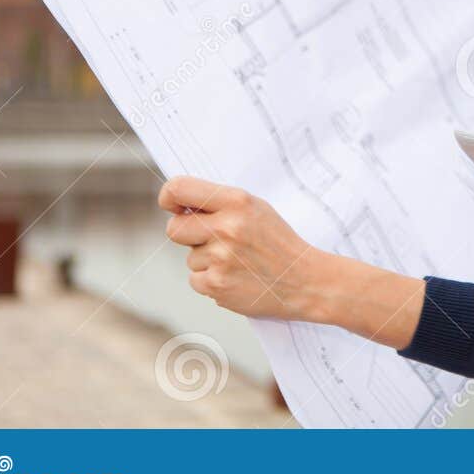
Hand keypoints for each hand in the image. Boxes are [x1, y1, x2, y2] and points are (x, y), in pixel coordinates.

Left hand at [158, 176, 329, 321]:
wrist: (305, 280)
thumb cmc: (278, 243)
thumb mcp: (257, 209)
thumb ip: (220, 204)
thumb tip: (178, 204)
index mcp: (237, 201)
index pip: (179, 189)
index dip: (168, 197)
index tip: (172, 205)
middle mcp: (226, 227)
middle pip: (174, 229)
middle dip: (187, 235)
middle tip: (212, 239)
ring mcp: (221, 257)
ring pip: (189, 257)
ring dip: (207, 261)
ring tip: (238, 261)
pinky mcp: (217, 284)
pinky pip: (196, 280)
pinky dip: (212, 281)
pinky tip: (236, 277)